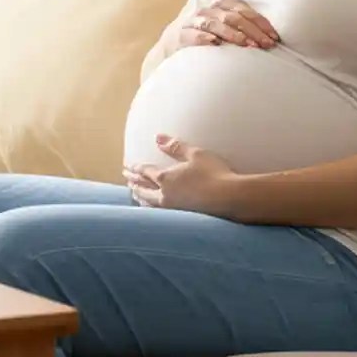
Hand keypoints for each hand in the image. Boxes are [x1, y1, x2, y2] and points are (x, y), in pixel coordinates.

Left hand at [123, 134, 241, 218]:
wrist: (229, 198)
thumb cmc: (214, 173)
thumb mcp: (195, 154)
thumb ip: (175, 146)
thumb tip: (158, 138)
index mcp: (165, 178)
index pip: (145, 171)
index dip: (136, 168)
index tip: (128, 167)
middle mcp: (164, 195)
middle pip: (143, 188)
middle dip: (133, 182)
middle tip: (126, 178)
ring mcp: (172, 208)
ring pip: (149, 203)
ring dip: (139, 197)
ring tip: (134, 194)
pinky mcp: (180, 218)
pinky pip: (158, 213)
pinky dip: (150, 208)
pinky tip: (152, 209)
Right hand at [176, 0, 279, 50]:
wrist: (176, 41)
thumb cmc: (210, 34)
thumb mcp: (226, 25)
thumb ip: (244, 25)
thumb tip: (273, 36)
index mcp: (221, 4)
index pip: (243, 9)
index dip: (260, 22)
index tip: (274, 37)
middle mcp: (208, 10)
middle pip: (233, 17)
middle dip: (252, 31)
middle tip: (266, 45)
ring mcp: (194, 22)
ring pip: (215, 24)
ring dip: (233, 35)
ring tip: (247, 46)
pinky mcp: (182, 35)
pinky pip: (193, 35)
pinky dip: (204, 38)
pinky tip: (215, 44)